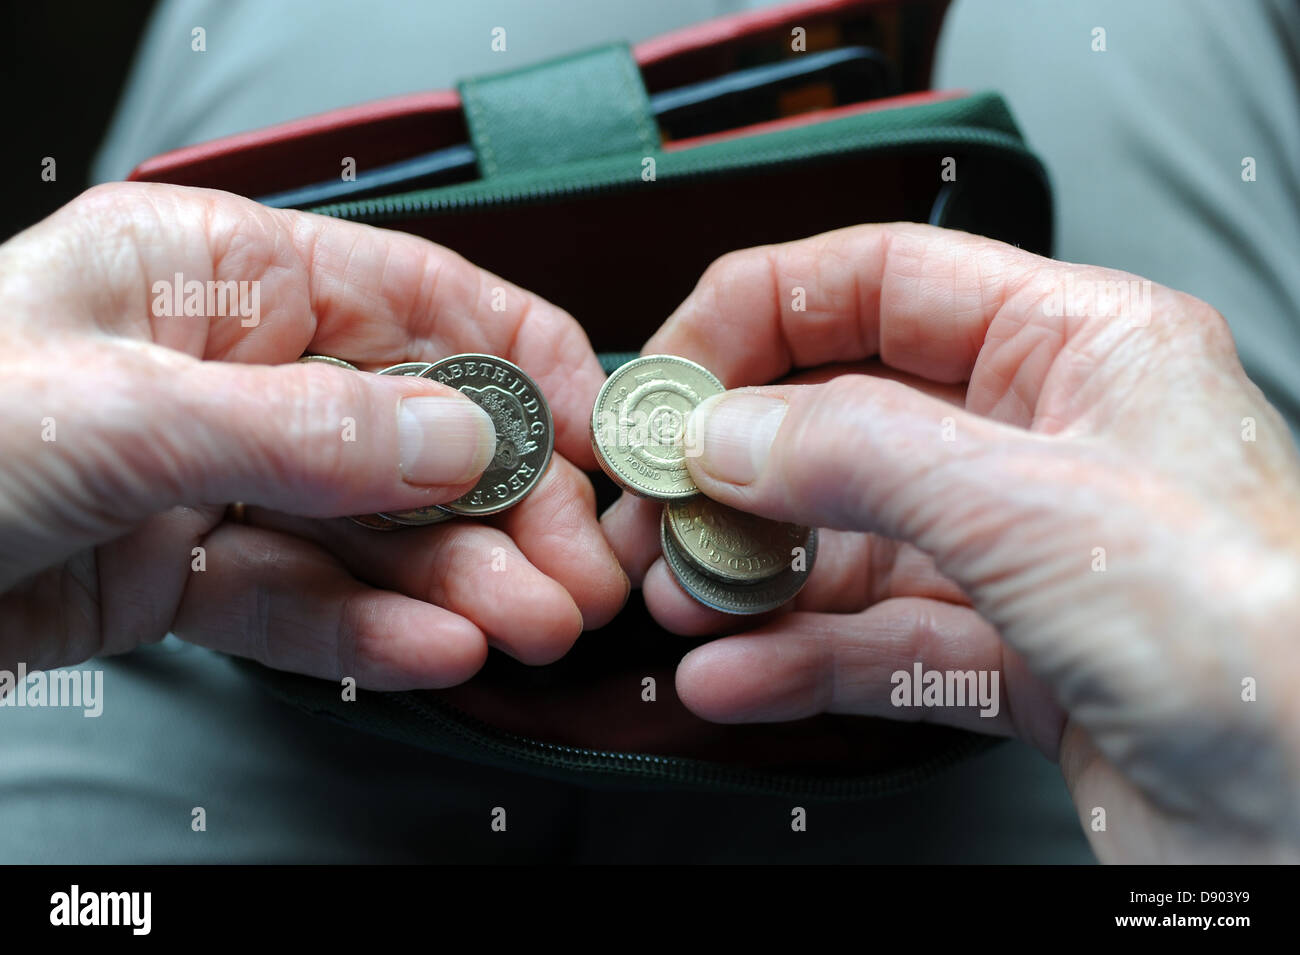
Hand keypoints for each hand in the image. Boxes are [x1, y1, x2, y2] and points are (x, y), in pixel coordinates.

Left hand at [0, 182, 625, 686]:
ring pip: (371, 529)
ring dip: (456, 583)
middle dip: (502, 506)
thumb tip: (466, 434)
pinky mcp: (186, 569)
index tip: (598, 444)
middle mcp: (233, 366)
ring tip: (524, 629)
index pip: (422, 299)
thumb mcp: (116, 414)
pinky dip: (369, 634)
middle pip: (415, 430)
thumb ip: (306, 430)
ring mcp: (215, 475)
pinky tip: (435, 653)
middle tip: (570, 578)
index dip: (526, 367)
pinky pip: (302, 601)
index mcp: (219, 271)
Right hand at [601, 222, 1299, 861]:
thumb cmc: (1266, 640)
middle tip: (659, 510)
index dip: (758, 316)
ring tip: (682, 599)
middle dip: (739, 468)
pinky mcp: (1020, 660)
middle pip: (849, 422)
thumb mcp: (1031, 507)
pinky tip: (736, 676)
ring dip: (756, 574)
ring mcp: (1030, 557)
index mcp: (1080, 347)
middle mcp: (1052, 442)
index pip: (883, 283)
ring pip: (853, 545)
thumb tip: (724, 430)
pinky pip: (881, 644)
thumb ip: (857, 454)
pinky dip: (801, 662)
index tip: (671, 380)